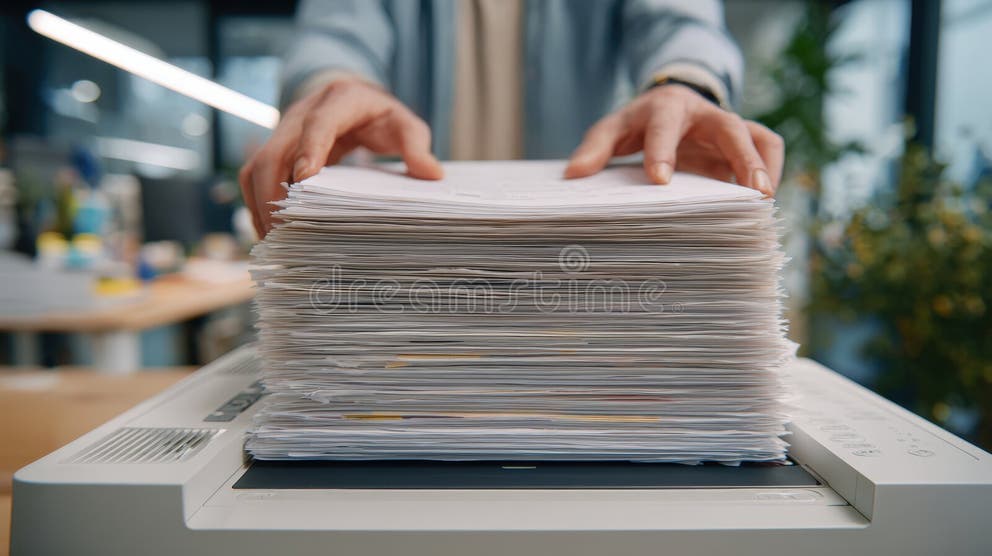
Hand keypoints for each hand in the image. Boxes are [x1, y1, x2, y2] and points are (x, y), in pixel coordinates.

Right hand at [238, 78, 442, 235]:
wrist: (352, 98)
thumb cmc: (380, 116)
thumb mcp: (404, 124)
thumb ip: (416, 145)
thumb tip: (431, 174)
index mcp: (338, 101)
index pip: (317, 124)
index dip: (309, 150)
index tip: (303, 179)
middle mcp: (303, 113)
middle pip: (274, 151)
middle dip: (273, 192)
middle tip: (283, 231)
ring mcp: (284, 132)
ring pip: (257, 166)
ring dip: (260, 202)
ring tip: (274, 239)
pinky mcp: (276, 150)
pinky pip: (256, 176)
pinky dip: (258, 203)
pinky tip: (270, 231)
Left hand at [564, 84, 783, 195]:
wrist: (665, 105)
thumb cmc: (637, 123)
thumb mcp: (612, 129)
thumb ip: (594, 149)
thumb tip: (573, 175)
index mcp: (665, 108)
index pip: (664, 126)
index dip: (663, 151)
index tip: (660, 180)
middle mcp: (703, 114)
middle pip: (729, 127)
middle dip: (741, 157)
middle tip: (750, 191)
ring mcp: (727, 127)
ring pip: (757, 137)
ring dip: (764, 166)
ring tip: (764, 201)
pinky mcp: (742, 141)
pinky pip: (767, 148)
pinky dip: (771, 170)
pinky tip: (762, 205)